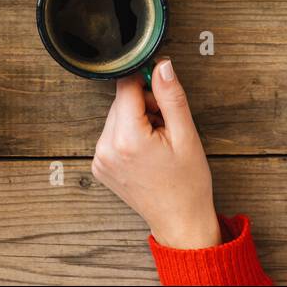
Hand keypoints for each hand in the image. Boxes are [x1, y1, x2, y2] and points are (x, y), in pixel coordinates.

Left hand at [92, 59, 222, 249]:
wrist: (180, 221)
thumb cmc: (187, 183)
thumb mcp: (186, 135)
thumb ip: (170, 96)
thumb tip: (161, 65)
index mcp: (127, 139)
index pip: (126, 86)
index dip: (147, 83)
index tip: (162, 90)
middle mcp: (106, 149)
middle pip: (120, 101)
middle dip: (144, 104)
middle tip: (166, 125)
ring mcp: (100, 159)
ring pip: (116, 116)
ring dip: (136, 119)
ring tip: (158, 141)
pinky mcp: (99, 166)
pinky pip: (111, 134)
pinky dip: (128, 135)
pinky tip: (146, 151)